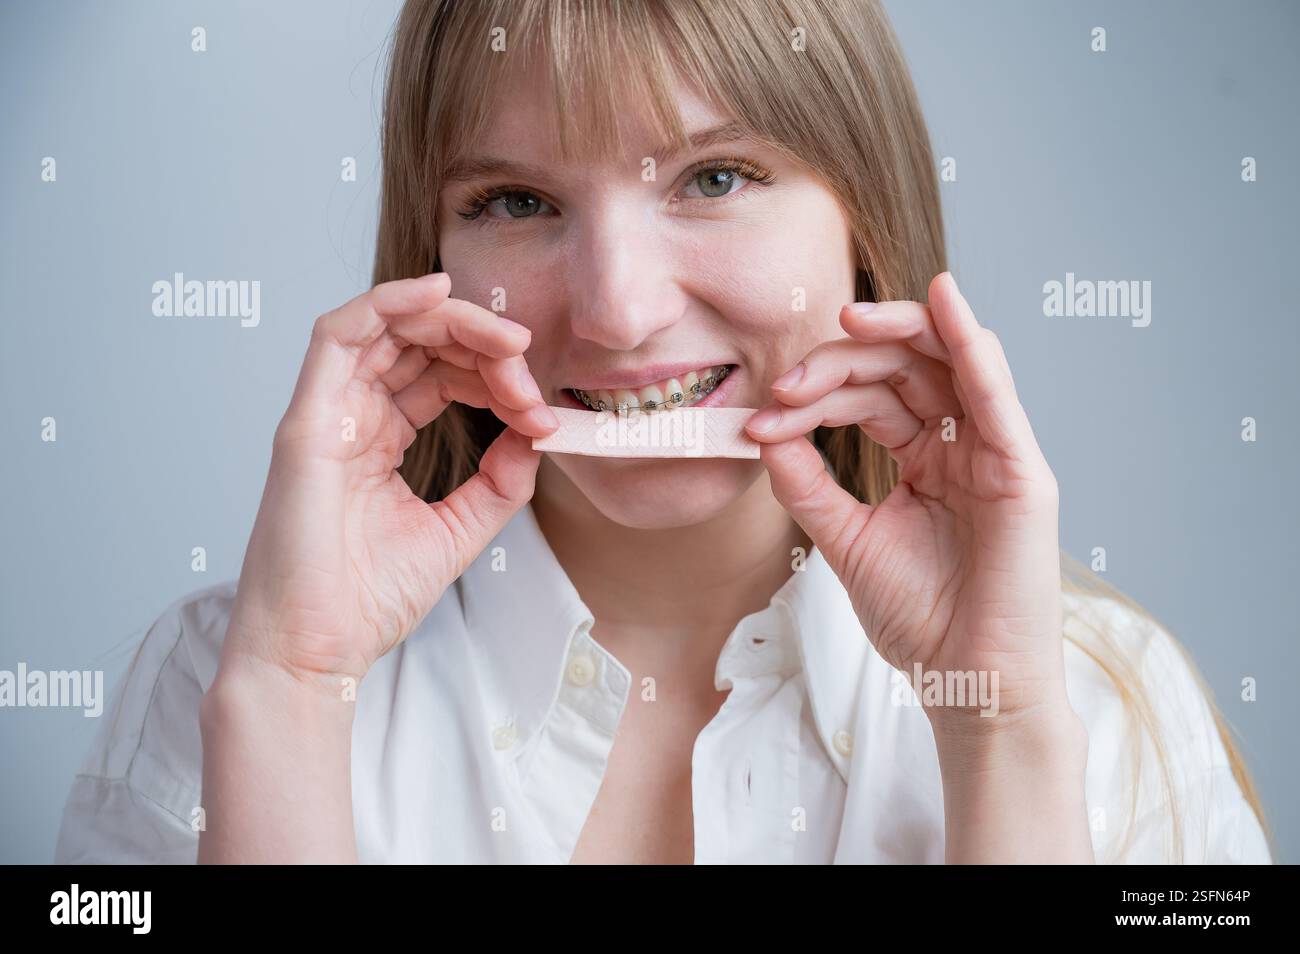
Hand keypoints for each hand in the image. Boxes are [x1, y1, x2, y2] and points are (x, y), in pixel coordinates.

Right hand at [219, 272, 558, 689]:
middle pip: (419, 342)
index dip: (495, 376)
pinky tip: (438, 294)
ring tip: (507, 340)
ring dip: (452, 320)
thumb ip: (499, 481)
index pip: (439, 374)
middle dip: (484, 347)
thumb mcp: (459, 530)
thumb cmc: (368, 601)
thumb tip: (535, 433)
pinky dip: (386, 302)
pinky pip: (337, 335)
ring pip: (386, 327)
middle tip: (530, 373)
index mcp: (378, 439)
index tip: (541, 412)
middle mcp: (350, 417)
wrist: (318, 654)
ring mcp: (325, 415)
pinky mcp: (306, 424)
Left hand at [745, 272, 1071, 728]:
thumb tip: (764, 433)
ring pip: (950, 363)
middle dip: (842, 364)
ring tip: (850, 318)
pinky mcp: (1023, 472)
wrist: (966, 681)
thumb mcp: (846, 539)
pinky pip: (996, 394)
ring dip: (900, 332)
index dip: (815, 396)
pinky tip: (946, 300)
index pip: (872, 397)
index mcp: (926, 458)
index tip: (760, 419)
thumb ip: (808, 485)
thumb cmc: (920, 617)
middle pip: (905, 369)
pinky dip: (972, 343)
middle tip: (788, 383)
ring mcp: (995, 454)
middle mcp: (962, 446)